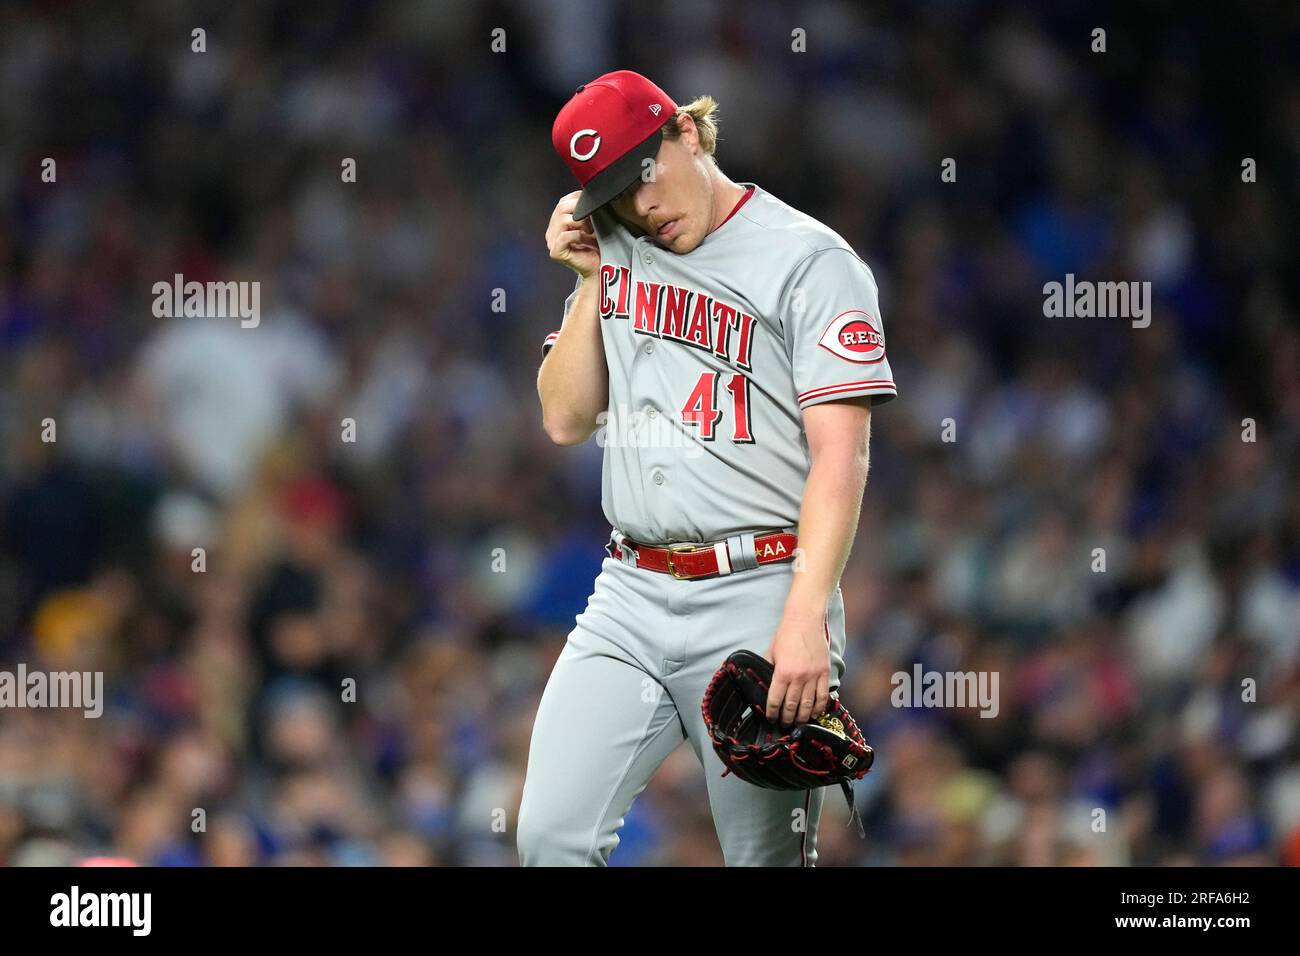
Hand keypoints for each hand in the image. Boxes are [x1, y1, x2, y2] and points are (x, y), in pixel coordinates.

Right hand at [546, 191, 600, 278]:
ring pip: (562, 220)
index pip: (562, 202)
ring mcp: (551, 242)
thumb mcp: (591, 223)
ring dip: (580, 222)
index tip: (593, 204)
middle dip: (579, 209)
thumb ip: (586, 209)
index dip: (577, 199)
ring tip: (591, 230)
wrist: (599, 268)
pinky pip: (565, 236)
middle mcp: (551, 231)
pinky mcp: (556, 252)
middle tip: (593, 219)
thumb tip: (590, 192)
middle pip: (560, 208)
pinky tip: (587, 239)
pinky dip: (578, 235)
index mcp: (557, 222)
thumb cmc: (597, 246)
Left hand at [764, 611, 830, 726]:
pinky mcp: (824, 672)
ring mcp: (813, 675)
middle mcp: (798, 677)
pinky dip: (819, 707)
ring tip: (799, 722)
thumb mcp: (771, 652)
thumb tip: (764, 683)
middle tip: (784, 724)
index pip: (775, 700)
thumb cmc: (786, 634)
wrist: (804, 619)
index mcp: (782, 672)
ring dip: (803, 717)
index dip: (772, 713)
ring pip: (808, 705)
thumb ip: (768, 669)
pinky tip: (815, 713)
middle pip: (792, 706)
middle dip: (787, 718)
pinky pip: (823, 695)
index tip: (771, 718)